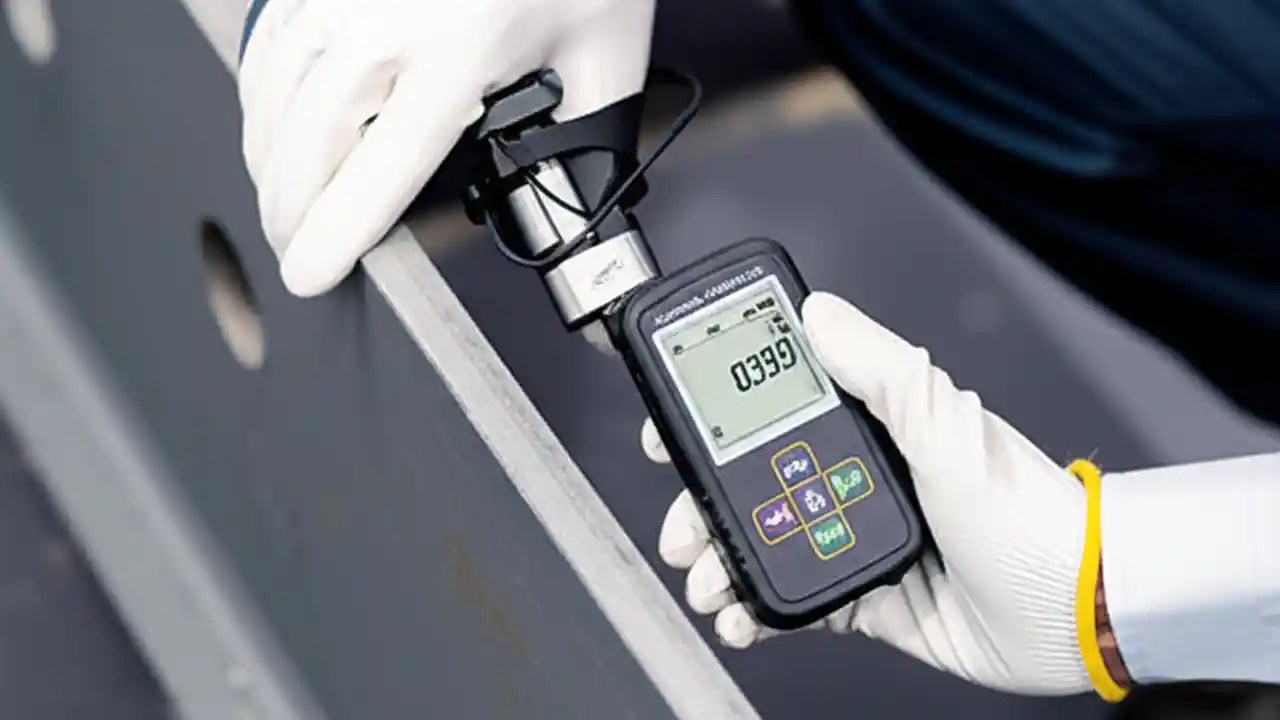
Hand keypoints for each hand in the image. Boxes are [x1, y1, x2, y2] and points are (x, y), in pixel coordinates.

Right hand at [238, 0, 654, 295]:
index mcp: (458, 53)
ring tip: (282, 200)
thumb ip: (587, 139)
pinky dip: (264, 94)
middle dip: (288, 211)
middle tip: (293, 248)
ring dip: (269, 158)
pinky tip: (279, 124)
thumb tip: (579, 201)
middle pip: (303, 143)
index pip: (376, 174)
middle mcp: (383, 19)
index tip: (308, 273)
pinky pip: (270, 41)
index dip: (334, 236)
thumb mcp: (606, 54)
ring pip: (269, 93)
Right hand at [649, 292, 1091, 693]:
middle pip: (752, 482)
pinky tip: (741, 618)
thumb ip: (884, 371)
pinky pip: (793, 599)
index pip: (775, 407)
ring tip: (706, 584)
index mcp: (875, 427)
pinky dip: (756, 610)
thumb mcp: (950, 429)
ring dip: (721, 563)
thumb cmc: (1030, 517)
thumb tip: (819, 311)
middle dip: (701, 505)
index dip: (715, 415)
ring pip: (763, 543)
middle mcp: (859, 477)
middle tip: (681, 529)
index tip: (672, 431)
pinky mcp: (866, 595)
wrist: (1075, 614)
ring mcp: (856, 537)